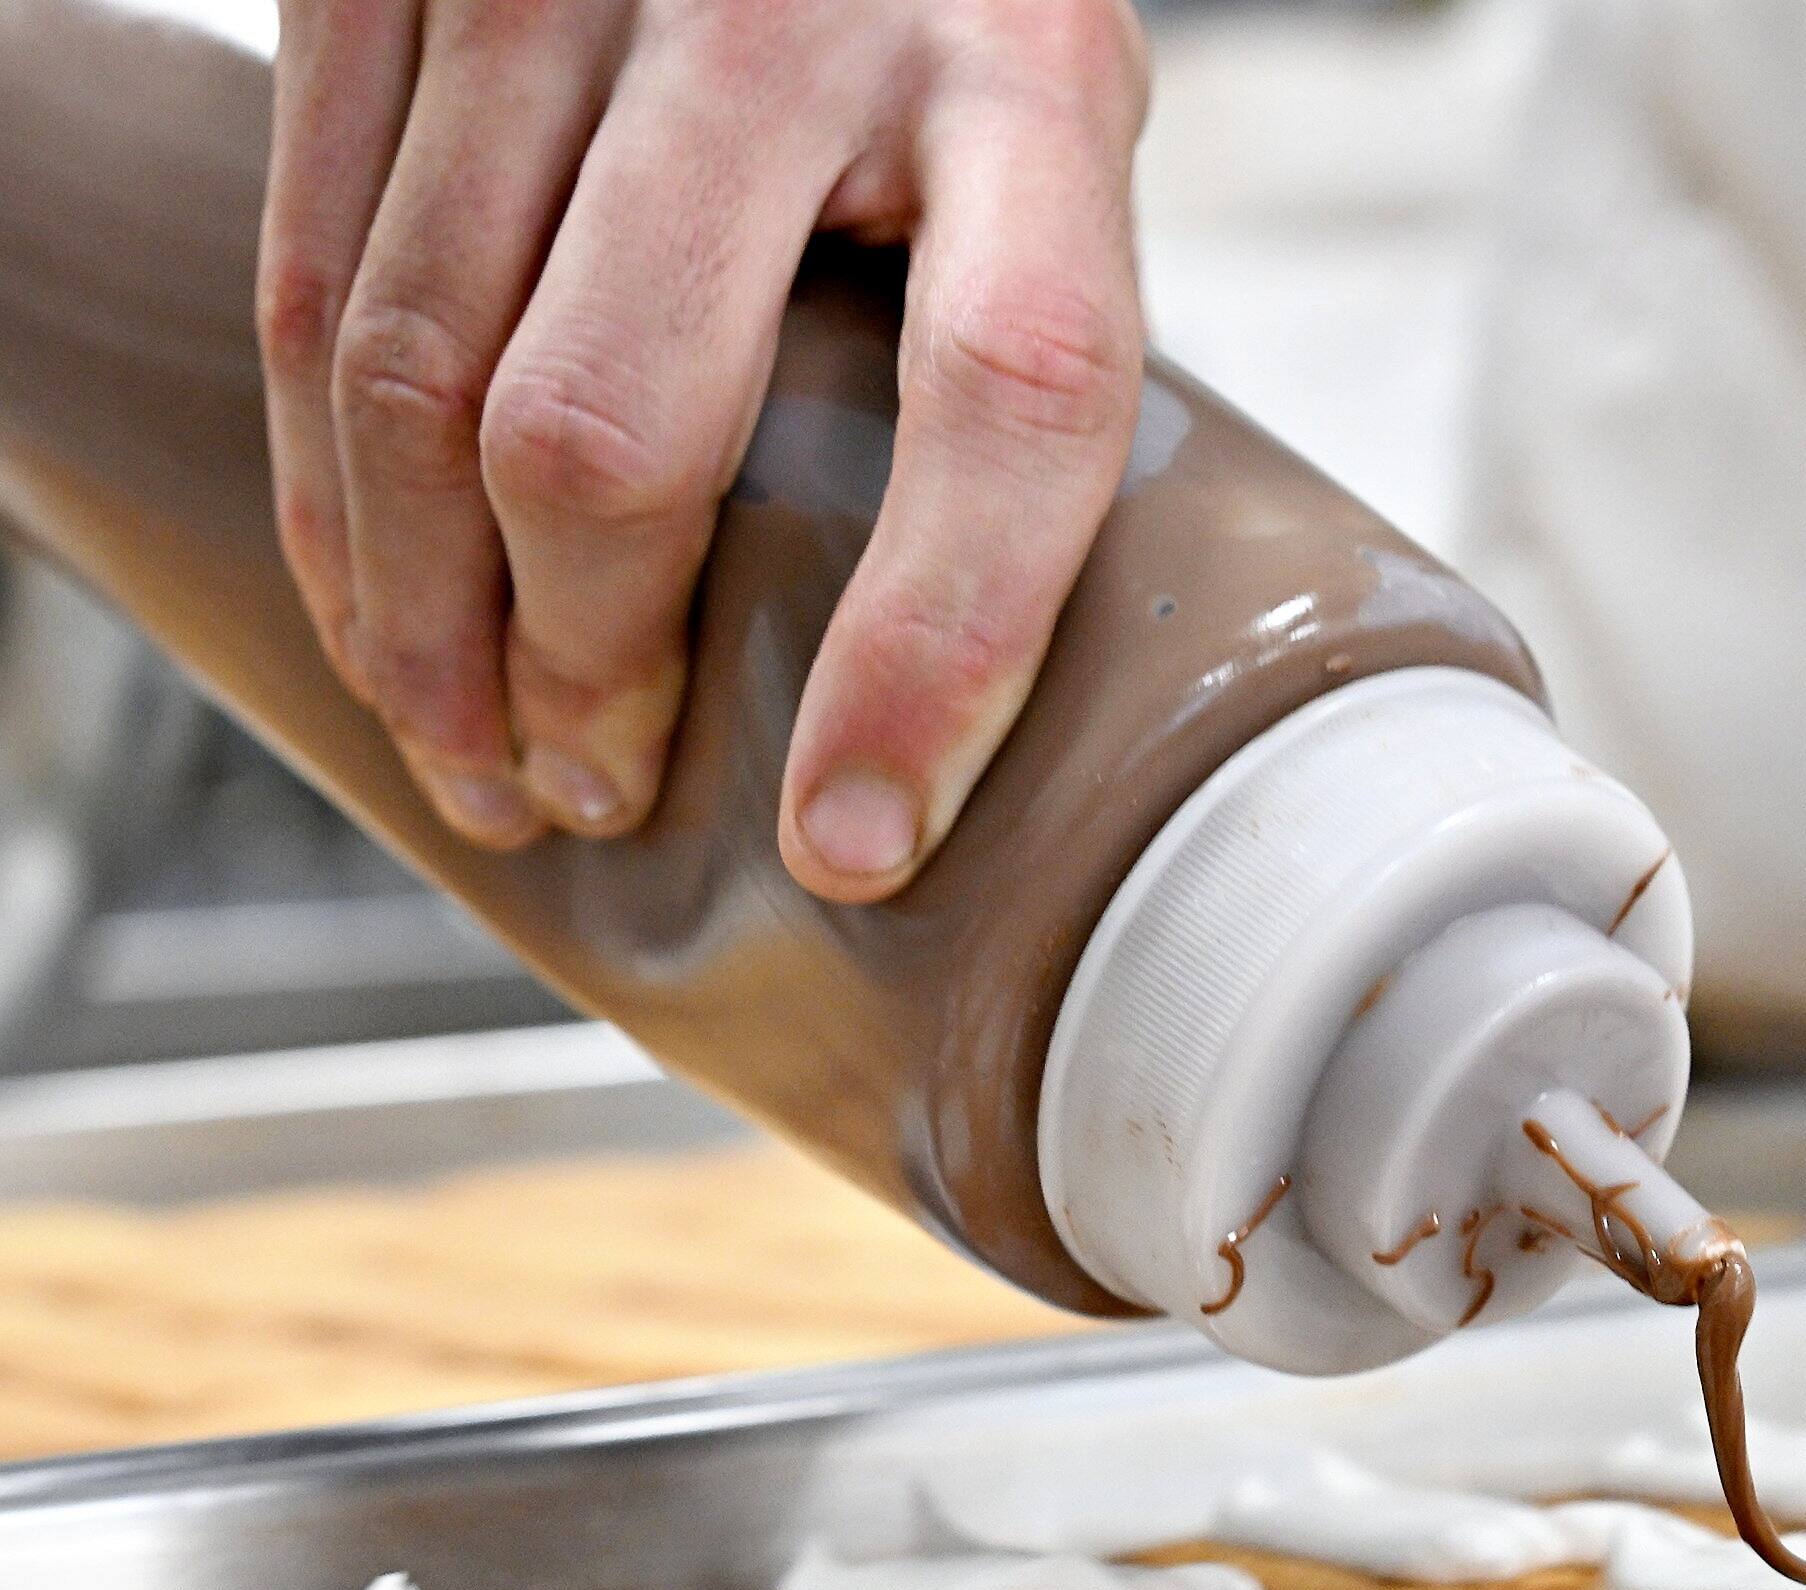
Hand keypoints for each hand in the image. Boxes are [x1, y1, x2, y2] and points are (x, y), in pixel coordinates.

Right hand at [256, 0, 1149, 898]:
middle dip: (587, 665)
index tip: (855, 843)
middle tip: (604, 787)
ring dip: (431, 627)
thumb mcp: (1050, 141)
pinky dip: (327, 499)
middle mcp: (784, 11)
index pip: (1011, 395)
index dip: (933, 655)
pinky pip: (309, 282)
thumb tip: (934, 689)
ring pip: (417, 377)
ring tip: (483, 763)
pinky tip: (382, 622)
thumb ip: (1014, 341)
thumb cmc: (938, 13)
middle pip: (618, 422)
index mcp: (1024, 72)